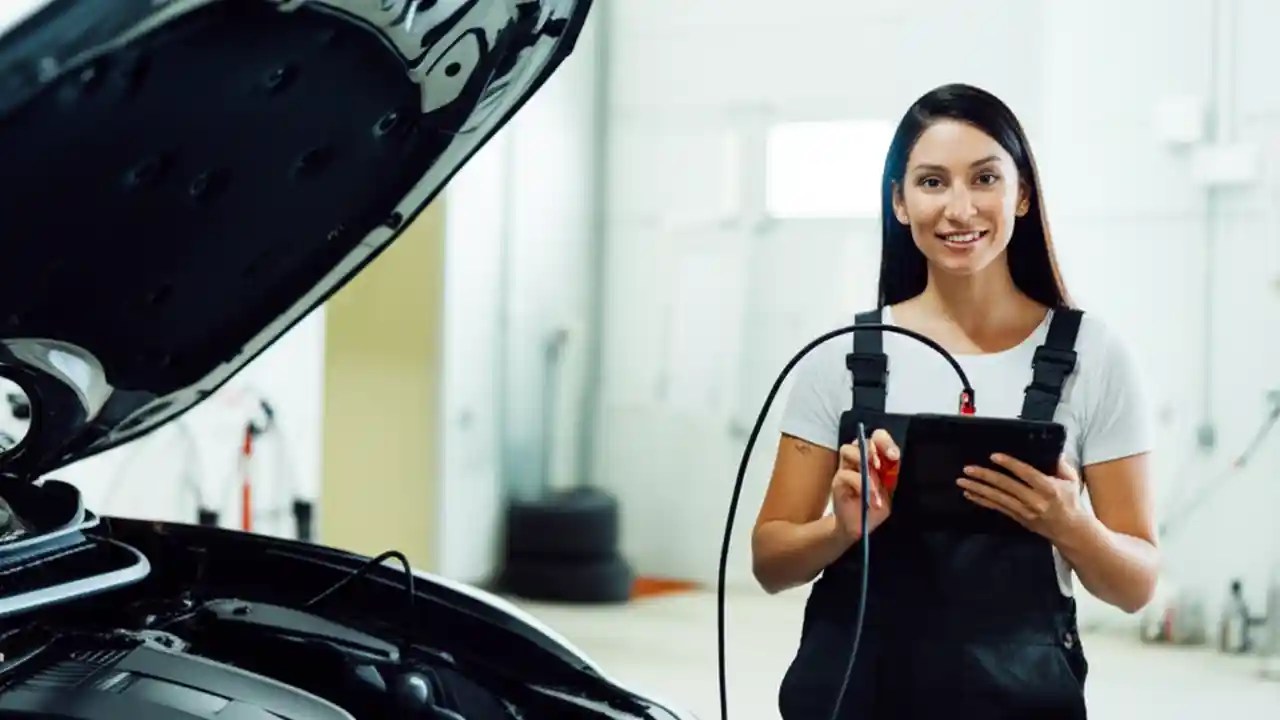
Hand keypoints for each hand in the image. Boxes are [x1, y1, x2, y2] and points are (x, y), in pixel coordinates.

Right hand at [831, 429, 898, 541]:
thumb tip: (894, 459)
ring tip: (874, 480)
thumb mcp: (890, 490)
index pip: (877, 438)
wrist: (860, 526)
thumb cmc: (876, 506)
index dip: (884, 442)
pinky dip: (860, 484)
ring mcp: (846, 468)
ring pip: (847, 450)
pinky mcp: (837, 481)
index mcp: (875, 458)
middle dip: (872, 448)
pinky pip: (846, 474)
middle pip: (861, 439)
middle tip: (880, 465)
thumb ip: (892, 474)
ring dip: (862, 462)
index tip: (894, 456)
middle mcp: (859, 459)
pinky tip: (871, 498)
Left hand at [957, 454, 1085, 542]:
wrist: (1070, 531)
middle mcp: (1034, 501)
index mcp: (1048, 489)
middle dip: (985, 477)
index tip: (994, 456)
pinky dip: (982, 501)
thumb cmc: (1071, 501)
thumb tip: (1053, 449)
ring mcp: (1024, 511)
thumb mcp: (1071, 480)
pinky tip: (969, 494)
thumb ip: (1062, 464)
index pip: (1026, 474)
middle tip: (968, 469)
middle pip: (1006, 486)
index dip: (1010, 464)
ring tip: (962, 481)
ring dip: (978, 489)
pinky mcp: (1017, 518)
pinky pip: (997, 508)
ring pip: (997, 499)